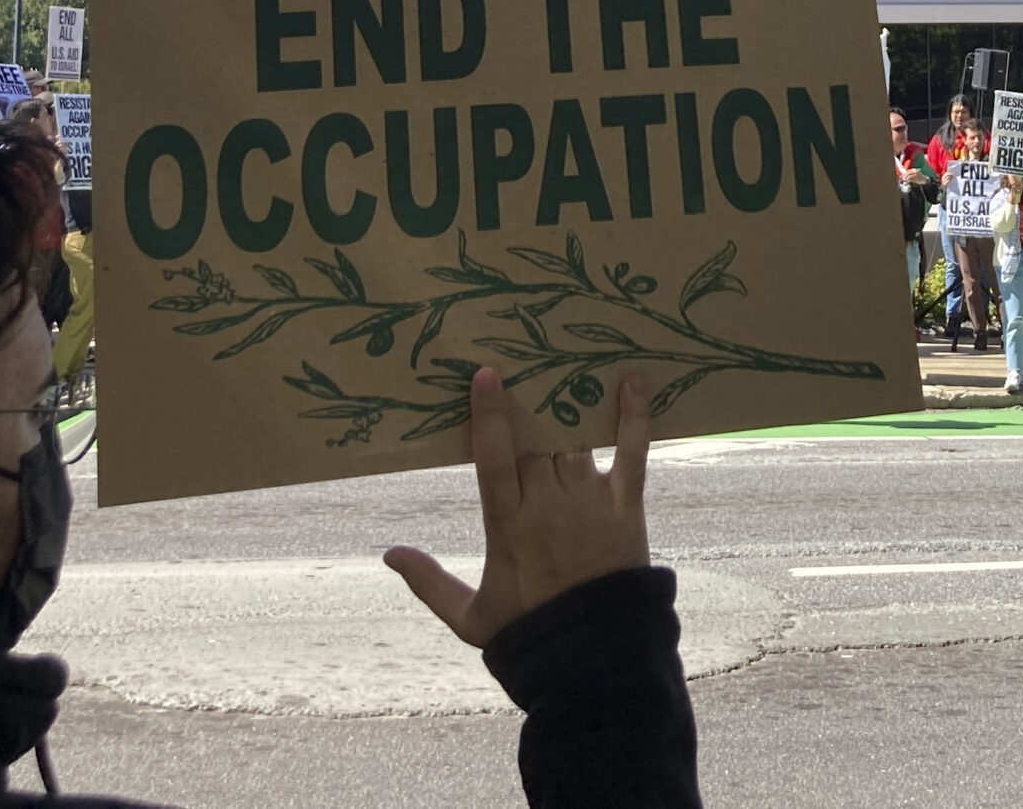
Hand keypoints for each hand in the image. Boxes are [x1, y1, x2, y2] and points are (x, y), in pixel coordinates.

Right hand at [385, 367, 652, 649]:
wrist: (593, 658)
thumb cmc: (529, 634)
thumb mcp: (470, 616)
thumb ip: (429, 583)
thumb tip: (389, 554)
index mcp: (507, 526)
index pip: (495, 460)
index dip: (491, 417)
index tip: (486, 376)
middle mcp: (547, 506)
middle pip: (537, 442)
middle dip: (531, 404)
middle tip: (528, 364)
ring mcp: (589, 504)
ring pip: (577, 441)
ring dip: (571, 405)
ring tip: (567, 366)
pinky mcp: (625, 508)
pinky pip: (632, 454)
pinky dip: (634, 419)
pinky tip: (632, 383)